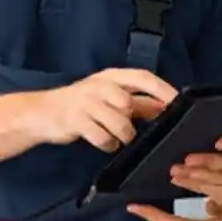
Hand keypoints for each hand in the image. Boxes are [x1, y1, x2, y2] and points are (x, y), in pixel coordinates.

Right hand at [30, 68, 176, 151]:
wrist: (43, 112)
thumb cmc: (82, 105)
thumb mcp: (109, 98)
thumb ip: (138, 103)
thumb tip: (167, 108)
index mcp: (111, 76)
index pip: (143, 77)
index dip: (162, 89)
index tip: (178, 102)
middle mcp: (99, 85)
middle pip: (130, 103)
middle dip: (134, 121)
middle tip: (131, 130)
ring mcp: (86, 102)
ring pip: (119, 123)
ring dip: (122, 136)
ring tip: (115, 137)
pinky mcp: (76, 120)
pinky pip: (103, 137)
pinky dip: (107, 144)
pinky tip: (103, 142)